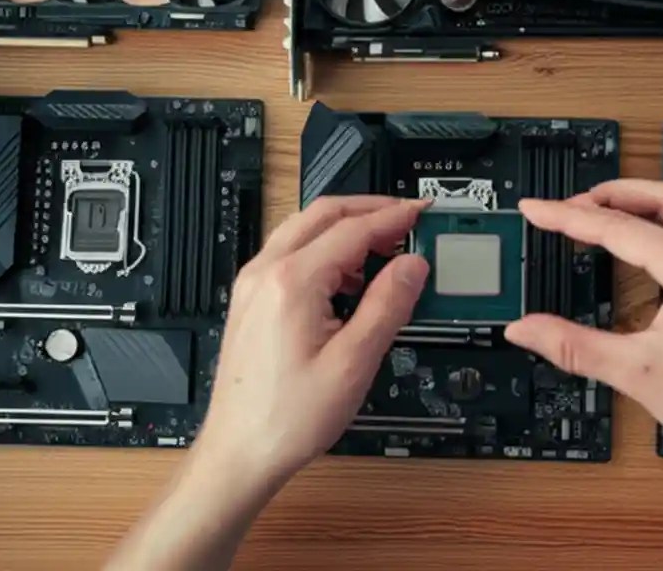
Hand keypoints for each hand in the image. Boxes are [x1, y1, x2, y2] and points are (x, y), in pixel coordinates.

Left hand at [196, 196, 429, 479]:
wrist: (240, 450)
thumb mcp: (354, 363)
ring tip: (384, 249)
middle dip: (369, 211)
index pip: (353, 229)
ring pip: (304, 230)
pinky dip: (325, 249)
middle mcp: (265, 273)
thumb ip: (387, 306)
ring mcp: (253, 285)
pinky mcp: (251, 300)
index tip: (422, 214)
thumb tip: (412, 266)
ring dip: (346, 228)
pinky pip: (290, 253)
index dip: (393, 217)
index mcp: (292, 283)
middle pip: (323, 214)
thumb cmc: (288, 417)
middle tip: (407, 220)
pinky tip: (349, 278)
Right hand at [505, 180, 662, 463]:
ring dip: (644, 203)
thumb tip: (527, 330)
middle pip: (660, 197)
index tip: (538, 209)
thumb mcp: (637, 373)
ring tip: (606, 214)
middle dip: (611, 194)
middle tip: (571, 204)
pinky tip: (654, 243)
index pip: (618, 227)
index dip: (568, 217)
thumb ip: (574, 346)